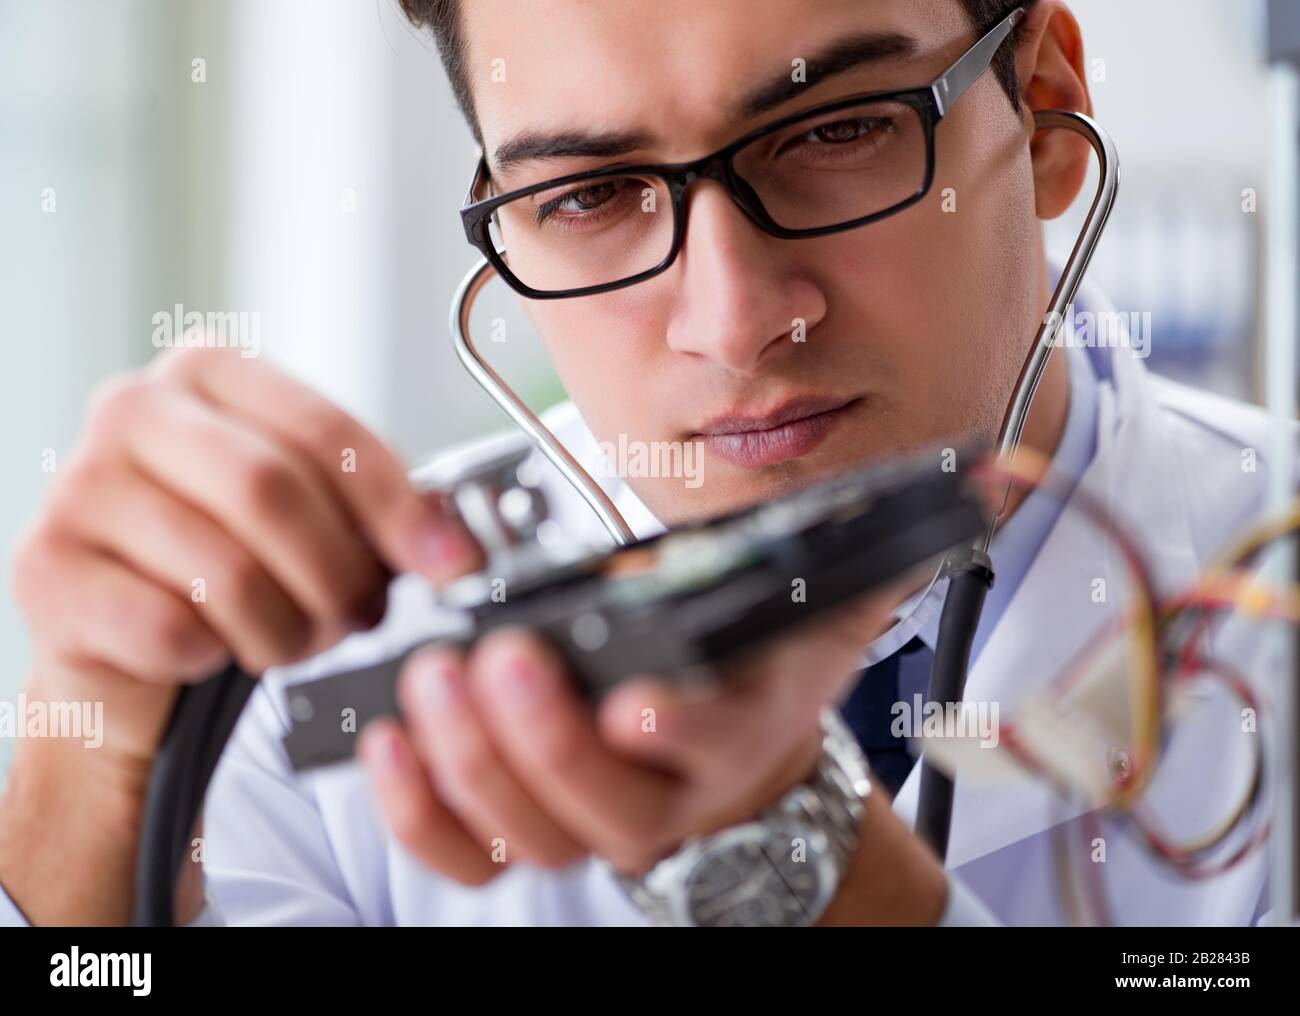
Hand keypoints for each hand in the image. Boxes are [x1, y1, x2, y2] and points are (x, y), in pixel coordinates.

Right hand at [0, 346, 483, 923]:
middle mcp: (134, 409)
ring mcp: (79, 485)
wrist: (131, 646)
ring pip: (227, 570)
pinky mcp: (46, 569)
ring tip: (293, 637)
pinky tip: (212, 648)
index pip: (325, 431)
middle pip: (273, 493)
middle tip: (361, 616)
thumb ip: (377, 510)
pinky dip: (214, 655)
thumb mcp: (312, 517)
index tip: (449, 562)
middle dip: (338, 573)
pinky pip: (171, 628)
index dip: (398, 506)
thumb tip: (453, 543)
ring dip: (286, 628)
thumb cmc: (231, 564)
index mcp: (211, 373)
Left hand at [359, 579, 908, 883]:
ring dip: (471, 767)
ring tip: (433, 680)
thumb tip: (983, 475)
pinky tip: (393, 740)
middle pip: (604, 811)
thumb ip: (872, 545)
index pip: (722, 746)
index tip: (641, 707)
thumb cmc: (749, 657)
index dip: (684, 736)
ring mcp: (595, 818)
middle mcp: (671, 793)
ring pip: (530, 836)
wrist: (725, 727)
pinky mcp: (529, 820)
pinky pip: (470, 849)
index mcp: (743, 730)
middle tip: (493, 663)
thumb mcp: (814, 597)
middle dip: (541, 744)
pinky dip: (424, 809)